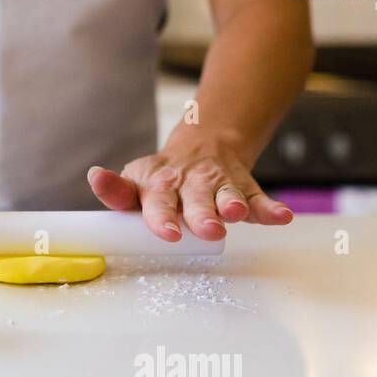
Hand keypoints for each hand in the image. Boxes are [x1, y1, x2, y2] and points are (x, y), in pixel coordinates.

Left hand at [87, 132, 291, 241]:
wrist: (204, 144)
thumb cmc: (163, 178)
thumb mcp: (135, 183)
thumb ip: (116, 191)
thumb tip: (94, 176)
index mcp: (158, 184)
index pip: (156, 201)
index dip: (160, 217)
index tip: (168, 232)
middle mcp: (190, 183)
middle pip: (195, 200)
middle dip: (201, 215)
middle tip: (206, 230)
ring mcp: (218, 185)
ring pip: (228, 195)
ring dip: (232, 204)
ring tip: (237, 213)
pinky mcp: (244, 188)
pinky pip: (259, 198)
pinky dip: (270, 208)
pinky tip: (281, 216)